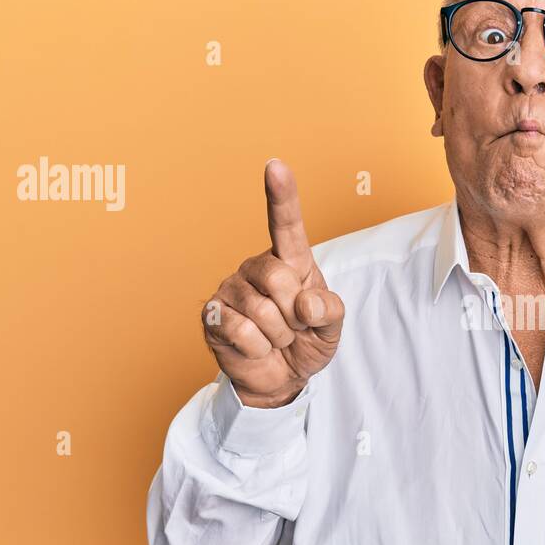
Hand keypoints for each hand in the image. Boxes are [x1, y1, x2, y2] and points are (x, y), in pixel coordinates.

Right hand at [202, 159, 343, 407]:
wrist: (281, 379)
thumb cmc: (307, 341)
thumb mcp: (331, 326)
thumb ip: (329, 310)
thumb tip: (304, 303)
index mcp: (290, 261)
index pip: (285, 223)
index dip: (281, 194)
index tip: (275, 165)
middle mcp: (257, 267)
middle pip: (279, 278)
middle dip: (295, 315)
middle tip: (293, 328)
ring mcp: (231, 289)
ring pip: (261, 311)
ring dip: (278, 336)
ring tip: (275, 339)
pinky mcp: (212, 314)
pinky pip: (240, 330)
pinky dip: (257, 348)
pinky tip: (255, 347)